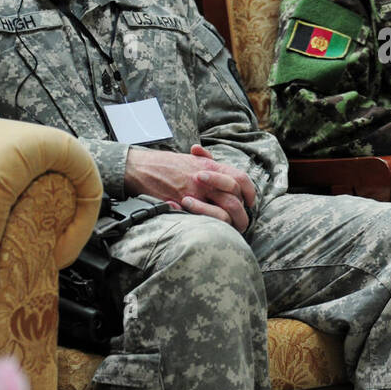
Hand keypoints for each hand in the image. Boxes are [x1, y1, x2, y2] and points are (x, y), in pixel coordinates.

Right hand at [123, 144, 257, 231]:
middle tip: (242, 224)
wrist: (140, 167)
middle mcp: (206, 180)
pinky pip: (202, 222)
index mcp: (211, 167)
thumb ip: (208, 162)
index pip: (241, 179)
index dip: (250, 193)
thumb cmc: (166, 164)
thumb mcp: (191, 158)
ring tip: (228, 230)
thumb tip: (219, 165)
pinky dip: (209, 227)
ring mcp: (193, 194)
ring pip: (222, 216)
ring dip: (228, 225)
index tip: (249, 203)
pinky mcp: (181, 207)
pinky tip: (210, 229)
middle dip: (242, 217)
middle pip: (235, 202)